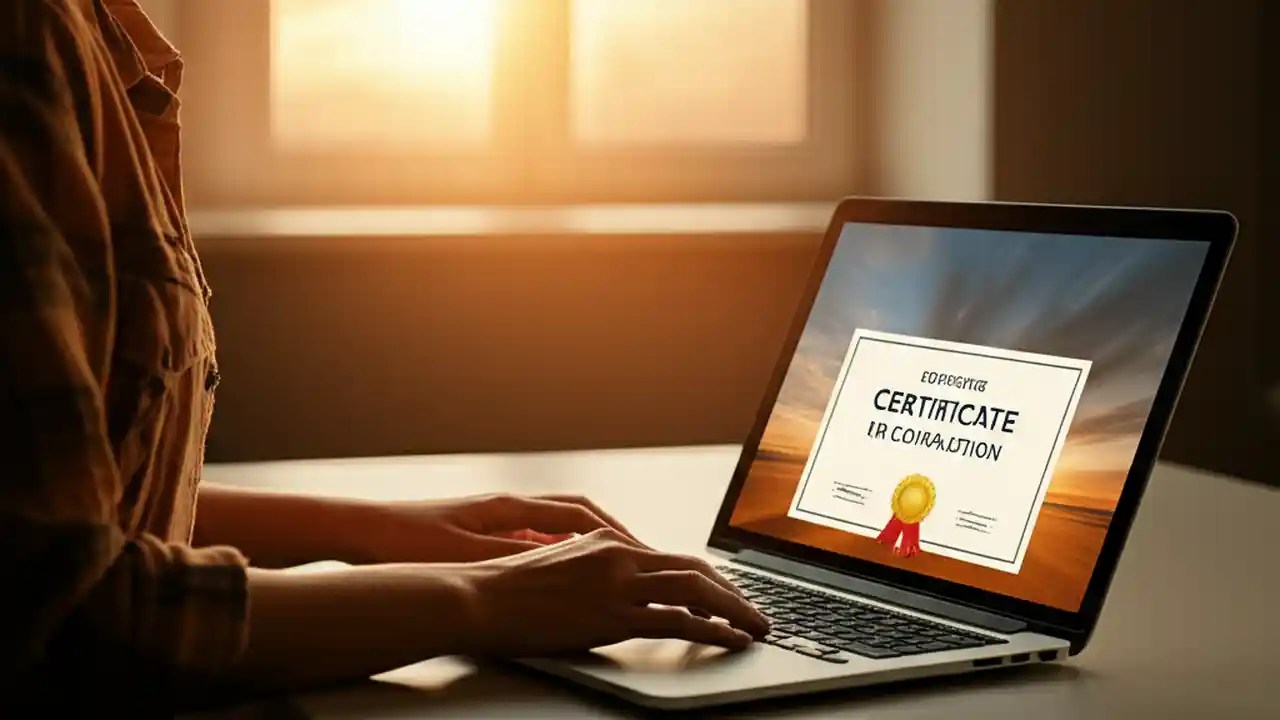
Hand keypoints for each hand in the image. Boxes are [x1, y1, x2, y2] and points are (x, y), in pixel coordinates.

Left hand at [358, 493, 646, 563]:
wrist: (364, 531)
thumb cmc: (410, 539)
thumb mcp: (469, 557)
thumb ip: (517, 560)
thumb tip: (563, 563)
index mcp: (510, 507)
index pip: (579, 511)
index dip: (615, 529)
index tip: (640, 548)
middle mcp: (507, 508)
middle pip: (573, 515)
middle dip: (609, 534)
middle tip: (637, 557)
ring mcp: (494, 520)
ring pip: (554, 529)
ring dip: (583, 545)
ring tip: (608, 569)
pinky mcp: (480, 535)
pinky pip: (533, 542)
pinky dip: (557, 555)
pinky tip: (560, 578)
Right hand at [457, 528, 769, 655]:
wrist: (478, 596)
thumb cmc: (508, 588)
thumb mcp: (558, 565)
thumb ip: (595, 572)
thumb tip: (619, 591)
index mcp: (606, 540)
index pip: (671, 557)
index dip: (707, 578)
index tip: (727, 595)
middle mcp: (618, 554)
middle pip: (693, 567)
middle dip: (731, 591)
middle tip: (754, 611)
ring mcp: (617, 583)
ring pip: (695, 589)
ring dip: (733, 609)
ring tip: (755, 627)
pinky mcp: (612, 614)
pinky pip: (676, 621)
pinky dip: (712, 630)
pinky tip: (729, 640)